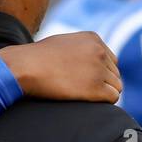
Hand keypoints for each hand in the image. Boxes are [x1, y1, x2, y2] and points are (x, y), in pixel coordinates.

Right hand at [0, 31, 120, 103]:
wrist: (25, 67)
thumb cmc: (36, 58)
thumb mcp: (62, 44)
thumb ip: (79, 50)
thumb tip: (86, 65)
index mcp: (93, 39)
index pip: (110, 60)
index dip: (100, 72)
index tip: (85, 80)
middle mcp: (99, 52)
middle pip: (115, 74)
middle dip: (103, 83)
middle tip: (83, 91)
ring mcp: (98, 69)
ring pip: (116, 86)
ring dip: (104, 93)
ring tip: (84, 97)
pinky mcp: (95, 87)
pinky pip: (113, 97)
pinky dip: (103, 102)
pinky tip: (88, 102)